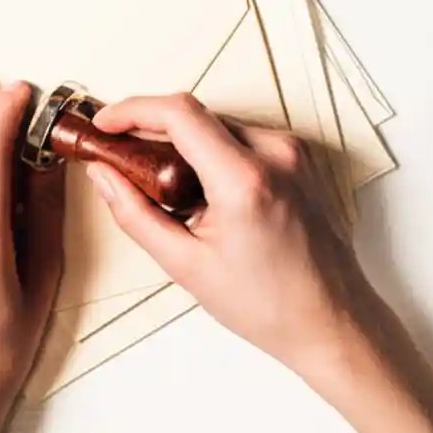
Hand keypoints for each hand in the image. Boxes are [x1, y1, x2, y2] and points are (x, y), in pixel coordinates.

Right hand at [86, 93, 361, 368]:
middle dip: (150, 130)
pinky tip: (199, 191)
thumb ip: (135, 214)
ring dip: (181, 143)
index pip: (179, 114)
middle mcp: (276, 154)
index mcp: (246, 180)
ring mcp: (293, 152)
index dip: (132, 110)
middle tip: (119, 158)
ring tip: (160, 186)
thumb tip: (101, 175)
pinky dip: (210, 152)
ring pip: (217, 125)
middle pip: (196, 116)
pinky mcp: (299, 158)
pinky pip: (241, 138)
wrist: (331, 321)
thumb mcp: (186, 265)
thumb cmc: (269, 304)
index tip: (104, 124)